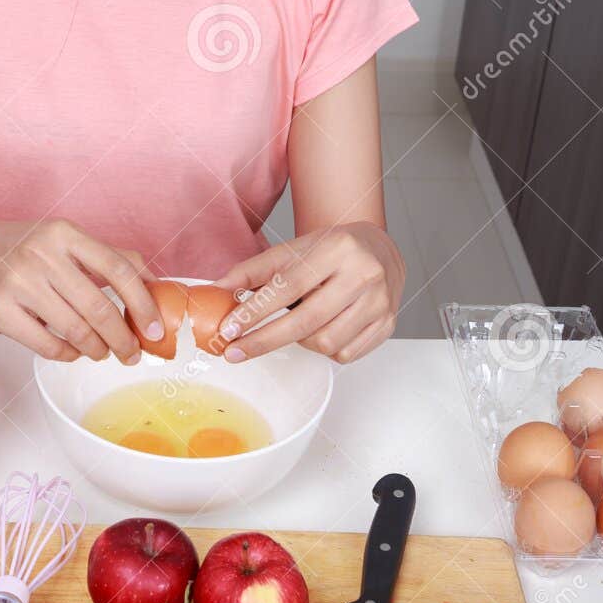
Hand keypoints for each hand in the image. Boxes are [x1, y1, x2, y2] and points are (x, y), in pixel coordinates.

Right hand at [0, 217, 164, 362]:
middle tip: (133, 353)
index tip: (156, 329)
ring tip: (103, 352)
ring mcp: (17, 283)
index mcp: (64, 233)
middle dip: (124, 339)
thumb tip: (156, 286)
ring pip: (75, 331)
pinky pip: (47, 345)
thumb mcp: (65, 239)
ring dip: (97, 349)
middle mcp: (41, 254)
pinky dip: (68, 355)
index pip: (118, 269)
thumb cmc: (24, 248)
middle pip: (99, 307)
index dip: (143, 303)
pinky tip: (74, 352)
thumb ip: (109, 257)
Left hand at [212, 222, 404, 364]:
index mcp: (337, 249)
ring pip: (326, 342)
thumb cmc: (331, 251)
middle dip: (264, 341)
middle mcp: (363, 275)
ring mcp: (379, 302)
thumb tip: (215, 291)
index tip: (228, 329)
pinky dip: (326, 348)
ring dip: (301, 342)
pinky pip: (345, 353)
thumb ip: (252, 271)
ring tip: (297, 325)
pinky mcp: (387, 325)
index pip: (288, 287)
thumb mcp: (291, 251)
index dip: (255, 311)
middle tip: (235, 351)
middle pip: (306, 321)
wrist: (379, 250)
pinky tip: (323, 329)